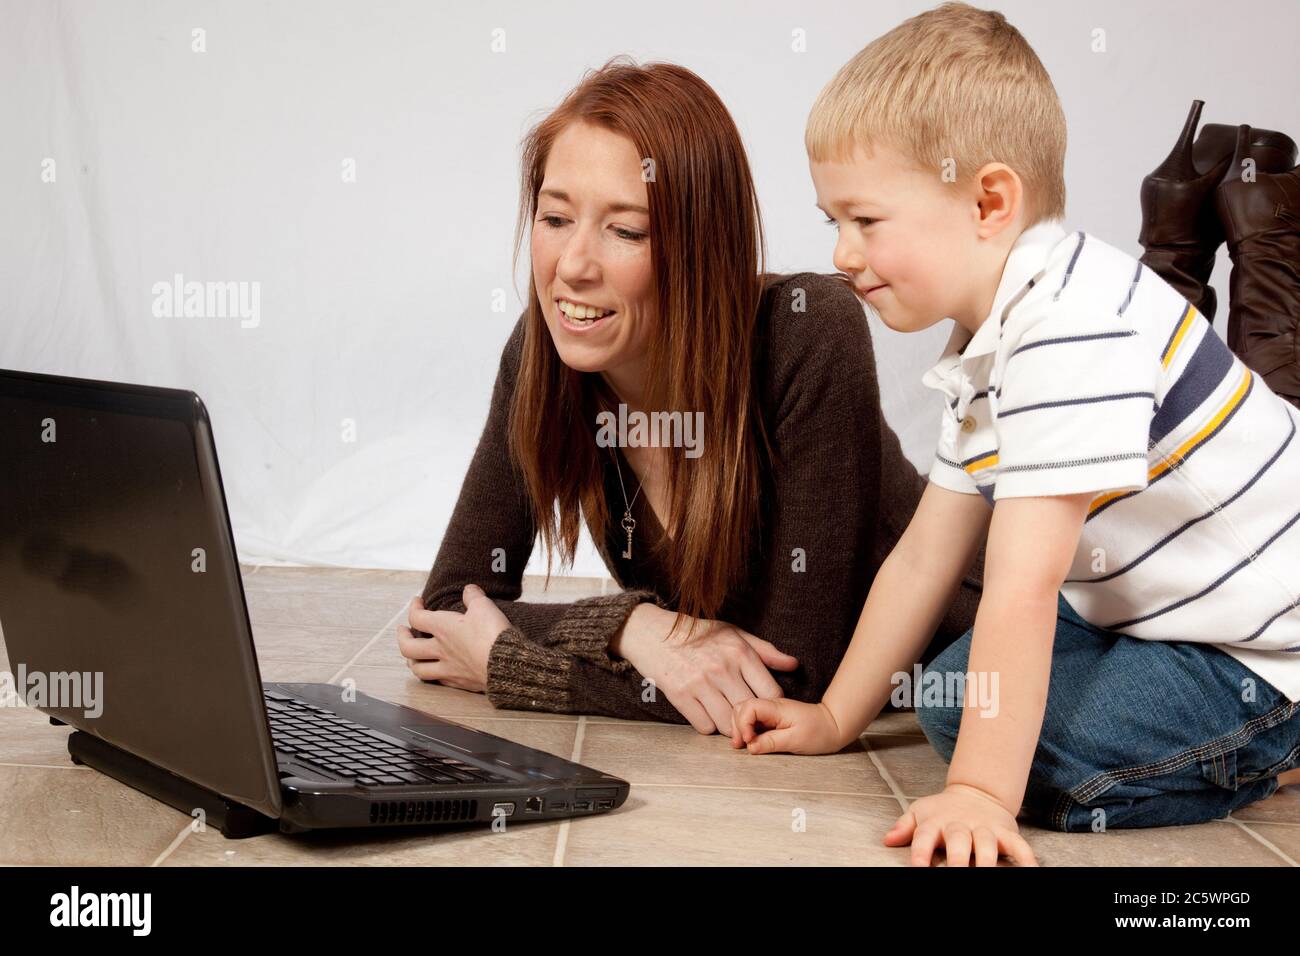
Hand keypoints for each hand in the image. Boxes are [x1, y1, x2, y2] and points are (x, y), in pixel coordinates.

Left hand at [396, 585, 507, 691]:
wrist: (506, 664)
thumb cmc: (493, 635)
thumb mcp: (484, 606)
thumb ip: (474, 596)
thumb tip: (469, 590)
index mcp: (443, 628)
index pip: (416, 617)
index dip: (414, 607)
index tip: (417, 602)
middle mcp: (440, 649)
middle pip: (408, 647)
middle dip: (402, 637)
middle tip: (403, 631)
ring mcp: (447, 668)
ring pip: (418, 668)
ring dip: (411, 661)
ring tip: (412, 656)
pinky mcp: (458, 682)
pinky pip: (437, 680)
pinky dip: (433, 674)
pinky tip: (436, 670)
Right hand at [614, 605, 798, 735]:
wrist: (652, 633)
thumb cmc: (697, 633)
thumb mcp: (733, 633)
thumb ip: (765, 651)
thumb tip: (794, 664)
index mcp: (739, 652)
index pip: (771, 692)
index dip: (772, 705)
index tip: (766, 707)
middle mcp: (722, 669)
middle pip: (750, 712)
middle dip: (752, 720)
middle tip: (749, 721)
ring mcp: (699, 684)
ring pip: (728, 724)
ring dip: (730, 726)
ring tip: (727, 717)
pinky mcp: (680, 696)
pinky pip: (704, 726)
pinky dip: (708, 725)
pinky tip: (707, 713)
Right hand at [730, 698, 844, 753]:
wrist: (835, 725)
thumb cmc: (819, 732)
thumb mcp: (795, 741)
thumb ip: (770, 742)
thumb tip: (750, 747)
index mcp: (776, 708)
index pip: (749, 708)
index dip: (742, 724)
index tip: (747, 740)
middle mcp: (771, 706)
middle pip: (741, 707)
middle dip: (736, 725)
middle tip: (740, 745)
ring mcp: (770, 711)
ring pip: (744, 712)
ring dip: (739, 727)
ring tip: (743, 744)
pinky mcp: (772, 718)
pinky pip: (752, 719)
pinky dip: (747, 729)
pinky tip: (749, 741)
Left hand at [884, 783, 1037, 866]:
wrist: (977, 792)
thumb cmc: (943, 811)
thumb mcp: (920, 813)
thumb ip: (905, 827)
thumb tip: (887, 840)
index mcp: (936, 822)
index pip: (924, 835)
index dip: (920, 852)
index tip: (918, 868)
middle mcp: (960, 825)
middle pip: (958, 841)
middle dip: (957, 860)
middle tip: (955, 874)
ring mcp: (985, 828)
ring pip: (987, 845)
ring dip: (987, 862)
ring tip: (986, 874)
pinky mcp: (1006, 832)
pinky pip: (1019, 846)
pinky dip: (1026, 858)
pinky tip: (1031, 871)